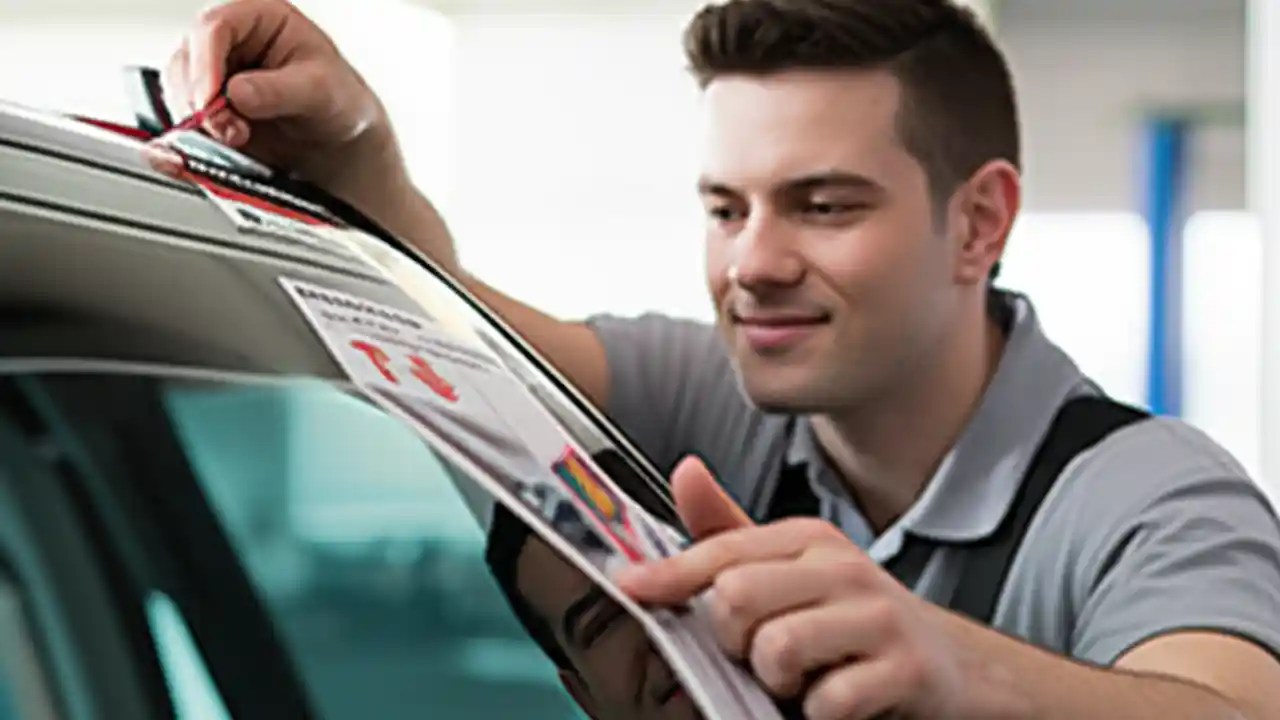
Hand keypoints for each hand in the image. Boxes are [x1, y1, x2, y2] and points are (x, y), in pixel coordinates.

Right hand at [159, 0, 412, 223]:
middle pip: (187, 59)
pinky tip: (220, 147)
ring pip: (180, 90)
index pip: (214, 27)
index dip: (205, 64)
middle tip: (227, 130)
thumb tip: (237, 93)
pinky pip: (186, 118)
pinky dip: (196, 136)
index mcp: (261, 18)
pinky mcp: (210, 106)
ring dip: (198, 120)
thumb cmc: (340, 101)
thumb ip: (279, 91)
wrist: (340, 140)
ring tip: (237, 139)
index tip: (211, 100)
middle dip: (199, 99)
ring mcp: (217, 73)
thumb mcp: (321, 92)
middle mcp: (232, 40)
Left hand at [616, 457, 968, 719]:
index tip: (631, 588)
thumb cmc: (855, 619)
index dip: (669, 574)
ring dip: (777, 681)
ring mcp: (877, 618)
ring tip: (799, 677)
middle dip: (734, 640)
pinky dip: (819, 714)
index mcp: (807, 541)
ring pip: (777, 648)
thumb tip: (684, 472)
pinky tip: (834, 701)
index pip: (722, 550)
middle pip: (737, 598)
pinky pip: (828, 701)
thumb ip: (730, 533)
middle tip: (759, 652)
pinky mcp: (904, 670)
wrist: (953, 665)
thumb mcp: (793, 570)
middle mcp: (842, 569)